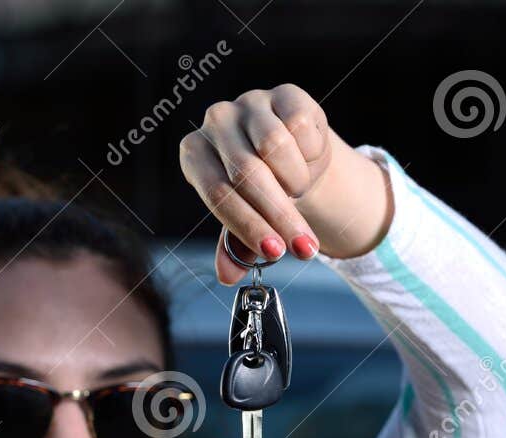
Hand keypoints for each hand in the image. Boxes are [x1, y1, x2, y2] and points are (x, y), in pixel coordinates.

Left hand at [179, 84, 392, 282]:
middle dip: (279, 216)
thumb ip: (235, 246)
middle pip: (246, 174)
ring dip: (295, 180)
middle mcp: (216, 122)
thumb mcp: (246, 218)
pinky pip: (301, 125)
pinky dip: (310, 152)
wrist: (295, 156)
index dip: (249, 226)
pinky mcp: (284, 92)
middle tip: (303, 247)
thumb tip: (227, 276)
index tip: (275, 253)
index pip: (218, 194)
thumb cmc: (261, 192)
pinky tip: (307, 159)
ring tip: (298, 191)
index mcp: (194, 154)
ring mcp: (249, 102)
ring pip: (275, 146)